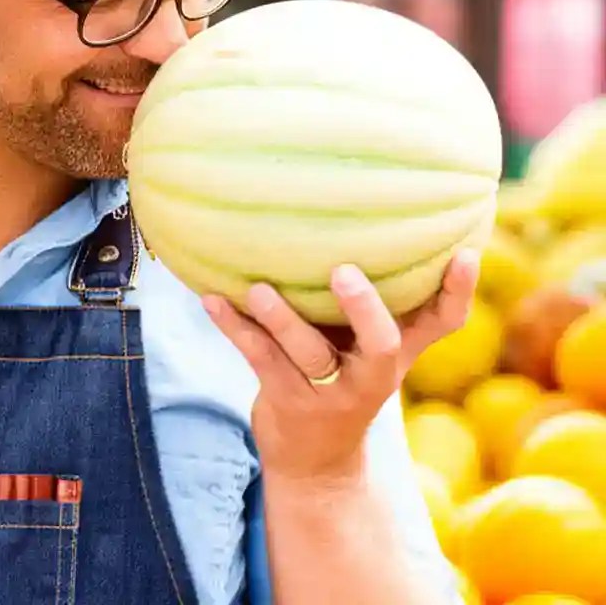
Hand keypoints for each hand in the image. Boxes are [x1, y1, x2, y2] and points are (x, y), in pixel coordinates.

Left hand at [201, 250, 480, 482]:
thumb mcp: (368, 349)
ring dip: (281, 318)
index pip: (444, 322)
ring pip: (308, 353)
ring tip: (258, 288)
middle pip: (383, 343)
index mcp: (399, 352)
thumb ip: (373, 301)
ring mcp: (331, 393)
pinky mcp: (289, 402)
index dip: (459, 291)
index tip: (467, 253)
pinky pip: (260, 358)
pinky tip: (211, 298)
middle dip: (365, 309)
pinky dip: (234, 326)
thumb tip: (356, 215)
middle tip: (343, 270)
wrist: (316, 463)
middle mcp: (373, 374)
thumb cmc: (342, 380)